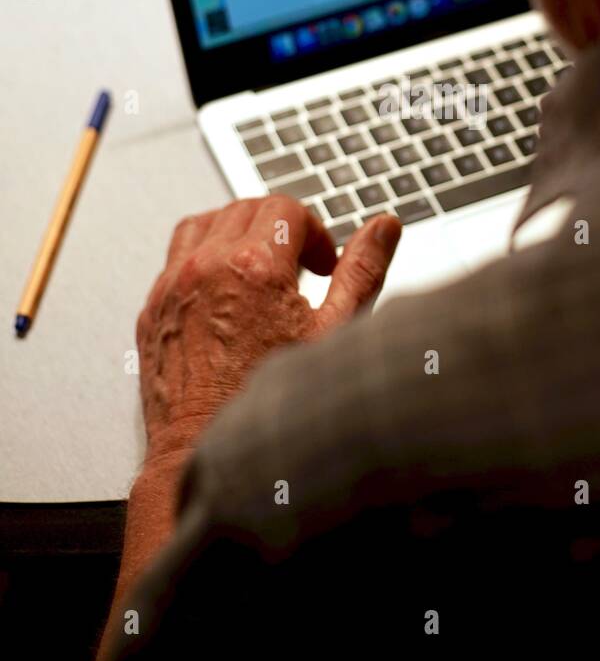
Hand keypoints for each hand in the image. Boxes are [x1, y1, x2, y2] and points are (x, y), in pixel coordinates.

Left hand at [136, 197, 401, 460]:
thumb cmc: (269, 404)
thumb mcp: (333, 334)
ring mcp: (174, 287)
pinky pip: (174, 258)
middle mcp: (207, 268)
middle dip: (280, 228)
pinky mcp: (154, 309)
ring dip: (236, 233)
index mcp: (254, 268)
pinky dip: (203, 260)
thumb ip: (362, 271)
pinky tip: (226, 293)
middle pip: (246, 209)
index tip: (323, 263)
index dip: (315, 232)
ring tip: (261, 269)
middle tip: (301, 268)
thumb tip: (383, 229)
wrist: (208, 452)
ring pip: (205, 224)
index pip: (286, 209)